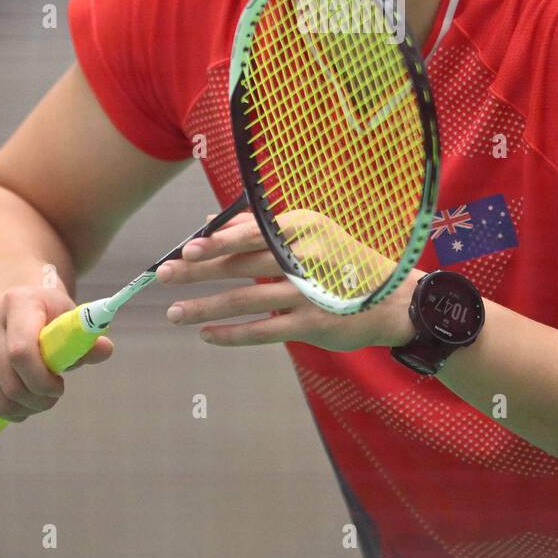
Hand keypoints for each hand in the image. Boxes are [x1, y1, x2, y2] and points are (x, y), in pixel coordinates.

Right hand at [0, 283, 113, 421]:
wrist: (14, 297)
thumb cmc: (50, 312)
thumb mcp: (70, 317)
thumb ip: (86, 340)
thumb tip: (104, 350)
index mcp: (18, 302)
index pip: (22, 352)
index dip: (41, 380)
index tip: (60, 388)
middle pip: (7, 379)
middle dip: (34, 400)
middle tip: (51, 401)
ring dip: (18, 409)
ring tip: (38, 404)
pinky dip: (0, 409)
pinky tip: (18, 404)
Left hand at [157, 209, 417, 352]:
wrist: (394, 300)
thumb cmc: (342, 263)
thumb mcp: (309, 235)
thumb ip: (260, 228)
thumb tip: (209, 222)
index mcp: (303, 227)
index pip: (250, 232)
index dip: (214, 242)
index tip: (184, 249)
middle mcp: (304, 256)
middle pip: (240, 264)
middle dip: (198, 271)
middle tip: (163, 277)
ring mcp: (308, 292)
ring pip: (245, 299)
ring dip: (206, 307)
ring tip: (174, 313)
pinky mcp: (311, 323)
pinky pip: (263, 330)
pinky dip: (232, 334)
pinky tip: (207, 335)